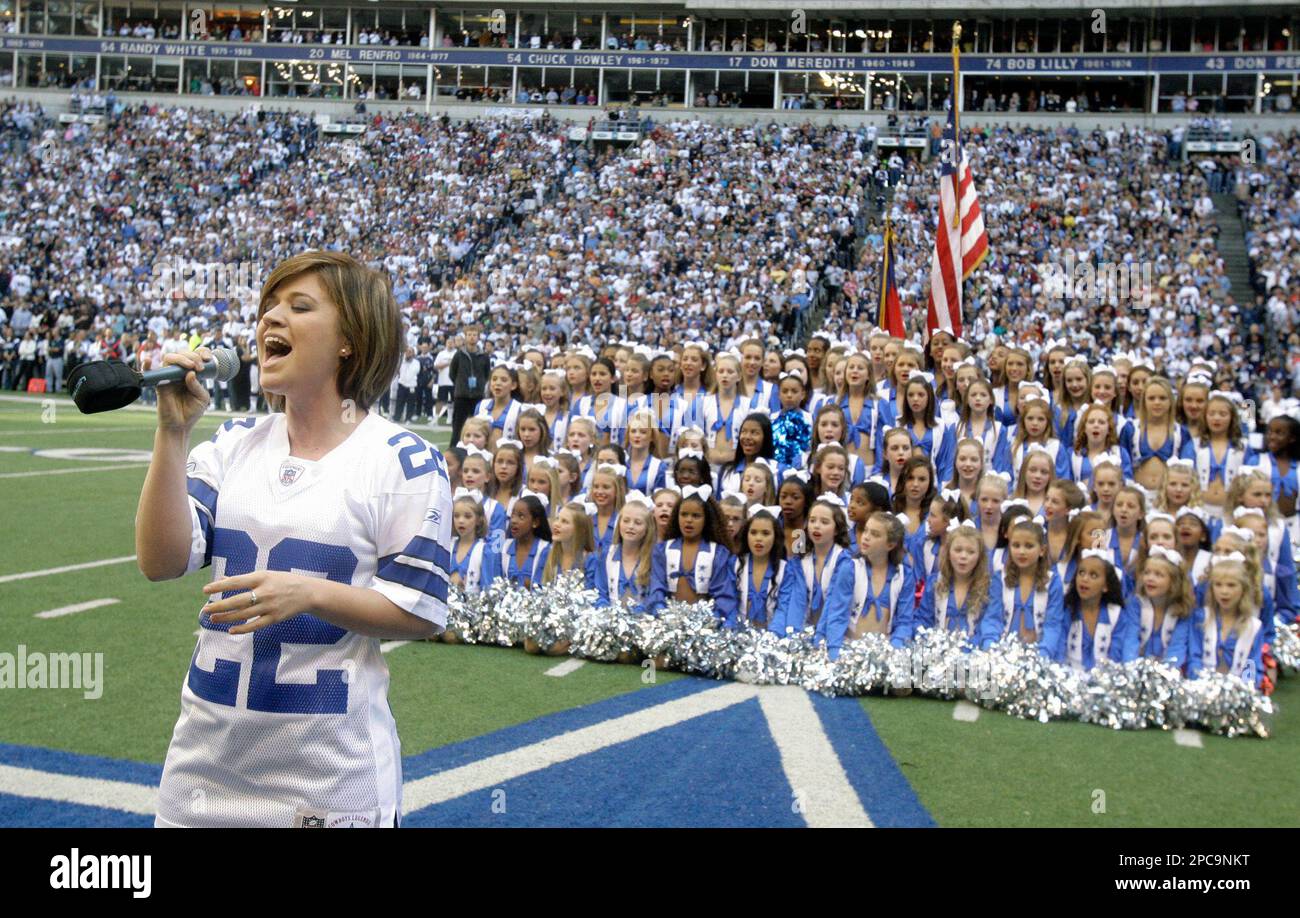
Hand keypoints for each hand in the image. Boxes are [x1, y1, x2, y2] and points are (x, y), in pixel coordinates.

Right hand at [156, 346, 211, 431]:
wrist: (180, 426)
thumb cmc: (192, 411)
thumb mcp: (202, 398)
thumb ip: (197, 385)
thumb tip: (190, 373)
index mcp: (192, 374)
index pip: (195, 356)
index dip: (201, 352)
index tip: (208, 358)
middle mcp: (179, 373)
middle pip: (182, 354)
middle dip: (193, 356)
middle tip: (199, 367)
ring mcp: (169, 377)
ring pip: (169, 358)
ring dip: (181, 358)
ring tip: (190, 366)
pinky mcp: (159, 384)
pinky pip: (151, 372)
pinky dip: (147, 365)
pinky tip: (148, 360)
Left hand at [202, 571, 316, 634]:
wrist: (308, 593)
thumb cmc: (284, 581)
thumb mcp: (266, 575)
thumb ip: (244, 579)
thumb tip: (222, 579)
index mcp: (261, 577)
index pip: (236, 582)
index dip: (219, 586)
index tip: (205, 590)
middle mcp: (265, 591)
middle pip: (237, 601)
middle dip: (219, 606)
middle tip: (205, 610)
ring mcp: (270, 606)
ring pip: (243, 614)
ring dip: (226, 618)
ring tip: (213, 619)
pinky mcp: (275, 618)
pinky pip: (255, 625)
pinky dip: (242, 629)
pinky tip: (230, 630)